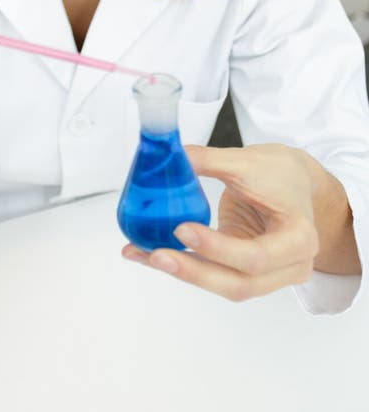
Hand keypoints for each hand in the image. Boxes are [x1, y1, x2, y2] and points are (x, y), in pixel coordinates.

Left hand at [121, 143, 319, 300]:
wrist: (297, 183)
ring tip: (141, 255)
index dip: (218, 248)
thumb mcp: (248, 161)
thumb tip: (170, 157)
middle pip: (239, 283)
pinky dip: (185, 265)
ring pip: (224, 284)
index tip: (182, 229)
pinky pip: (215, 273)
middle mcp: (290, 266)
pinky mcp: (245, 271)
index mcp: (299, 239)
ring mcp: (269, 275)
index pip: (256, 256)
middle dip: (194, 271)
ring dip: (183, 271)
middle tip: (155, 255)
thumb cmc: (281, 172)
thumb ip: (209, 160)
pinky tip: (151, 254)